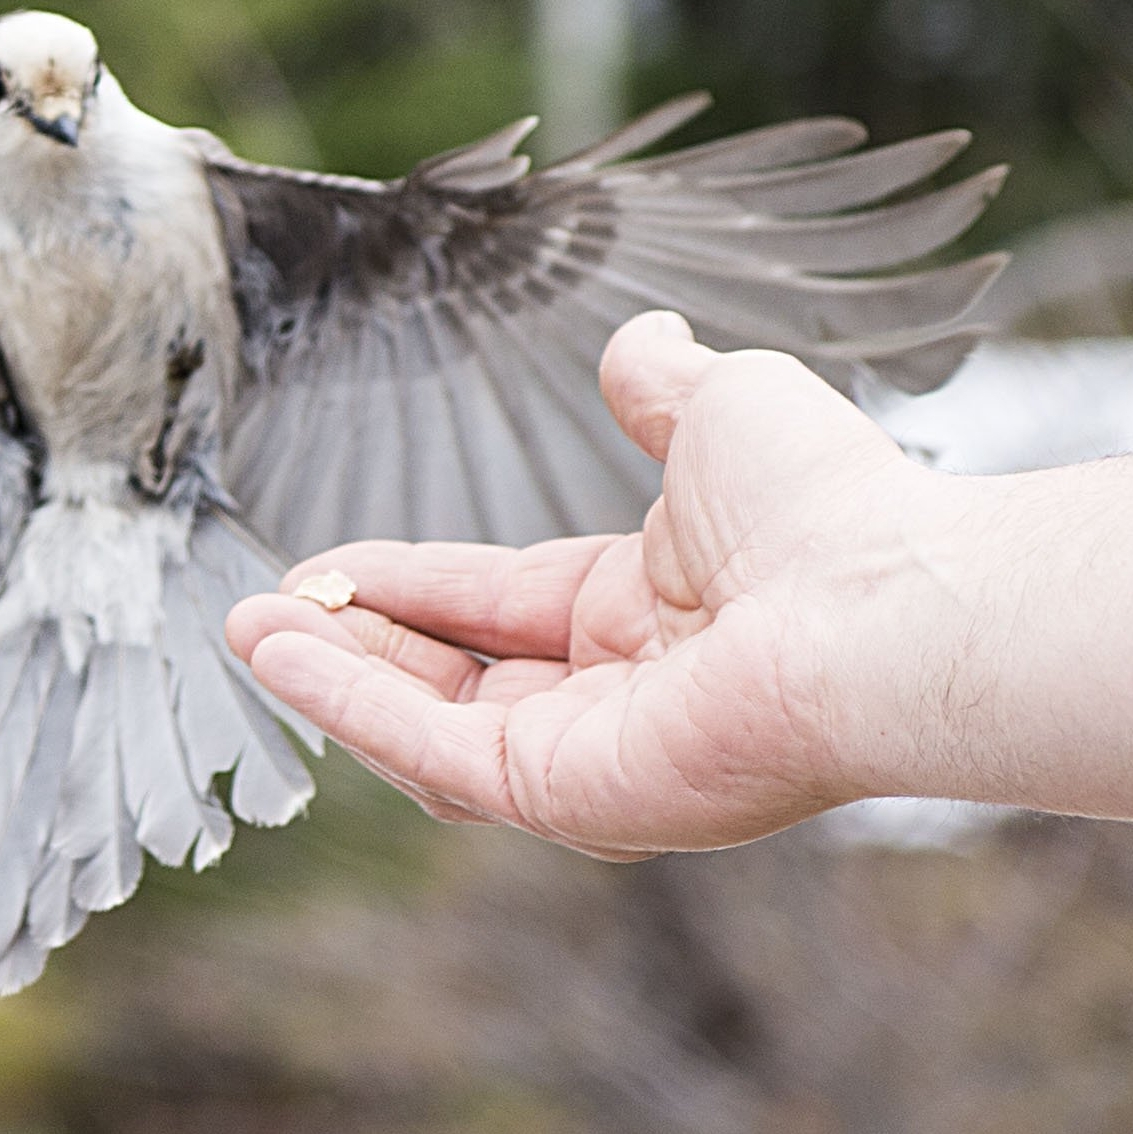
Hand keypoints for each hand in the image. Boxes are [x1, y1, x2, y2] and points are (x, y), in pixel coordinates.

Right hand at [226, 311, 972, 857]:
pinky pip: (438, 757)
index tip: (324, 563)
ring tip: (247, 631)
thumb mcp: (724, 408)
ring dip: (334, 679)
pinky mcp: (572, 796)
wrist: (885, 597)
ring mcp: (593, 758)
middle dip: (353, 639)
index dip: (407, 581)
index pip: (493, 603)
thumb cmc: (832, 507)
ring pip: (430, 726)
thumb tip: (642, 337)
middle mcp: (616, 697)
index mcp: (645, 613)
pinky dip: (354, 708)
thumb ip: (660, 384)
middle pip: (449, 674)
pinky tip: (284, 655)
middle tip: (264, 607)